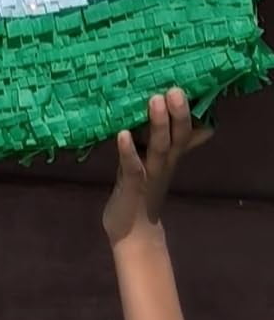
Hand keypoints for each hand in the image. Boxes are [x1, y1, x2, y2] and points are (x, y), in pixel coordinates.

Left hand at [102, 88, 212, 250]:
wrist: (133, 233)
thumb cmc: (141, 192)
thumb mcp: (156, 164)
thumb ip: (168, 144)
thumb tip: (196, 127)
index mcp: (168, 157)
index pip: (184, 132)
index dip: (187, 111)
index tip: (189, 85)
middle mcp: (163, 164)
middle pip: (177, 137)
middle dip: (178, 114)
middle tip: (176, 89)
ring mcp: (149, 175)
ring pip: (159, 148)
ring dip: (158, 125)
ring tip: (155, 100)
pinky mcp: (132, 186)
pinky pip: (132, 166)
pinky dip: (128, 150)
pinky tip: (123, 134)